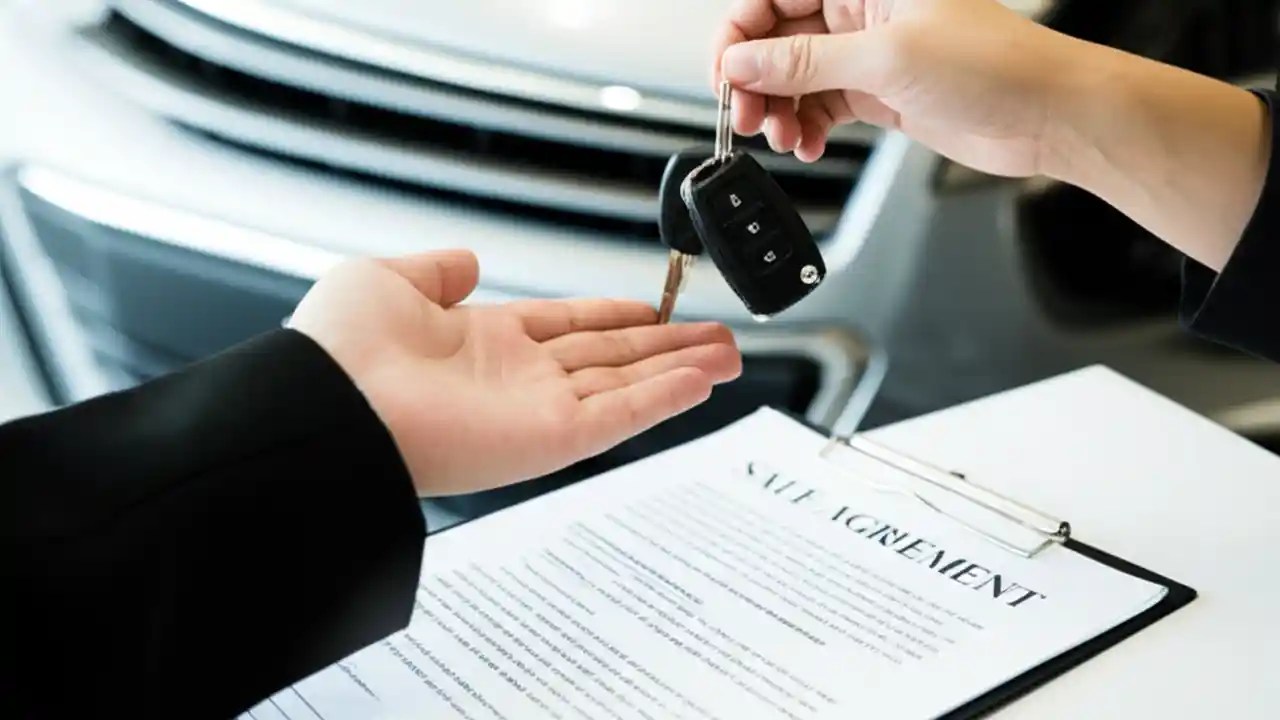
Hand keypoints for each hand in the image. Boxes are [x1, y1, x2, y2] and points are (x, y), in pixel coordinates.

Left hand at [290, 251, 741, 496]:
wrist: (330, 406)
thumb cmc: (339, 352)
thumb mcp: (387, 281)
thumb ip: (438, 269)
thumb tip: (468, 260)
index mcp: (481, 342)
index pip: (567, 326)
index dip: (614, 315)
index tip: (654, 306)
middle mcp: (516, 379)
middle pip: (611, 356)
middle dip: (666, 345)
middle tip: (716, 337)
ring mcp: (537, 410)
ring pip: (627, 386)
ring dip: (680, 370)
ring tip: (729, 356)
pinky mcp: (550, 439)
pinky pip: (621, 415)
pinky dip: (665, 398)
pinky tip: (701, 380)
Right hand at [712, 0, 1079, 174]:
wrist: (1049, 116)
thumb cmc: (996, 66)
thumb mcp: (885, 58)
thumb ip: (805, 61)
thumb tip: (744, 62)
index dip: (741, 33)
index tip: (727, 73)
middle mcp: (862, 12)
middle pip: (779, 38)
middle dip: (756, 79)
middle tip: (747, 116)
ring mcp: (869, 54)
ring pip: (796, 77)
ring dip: (779, 109)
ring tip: (782, 136)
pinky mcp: (880, 92)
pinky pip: (821, 106)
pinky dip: (806, 127)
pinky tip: (807, 144)